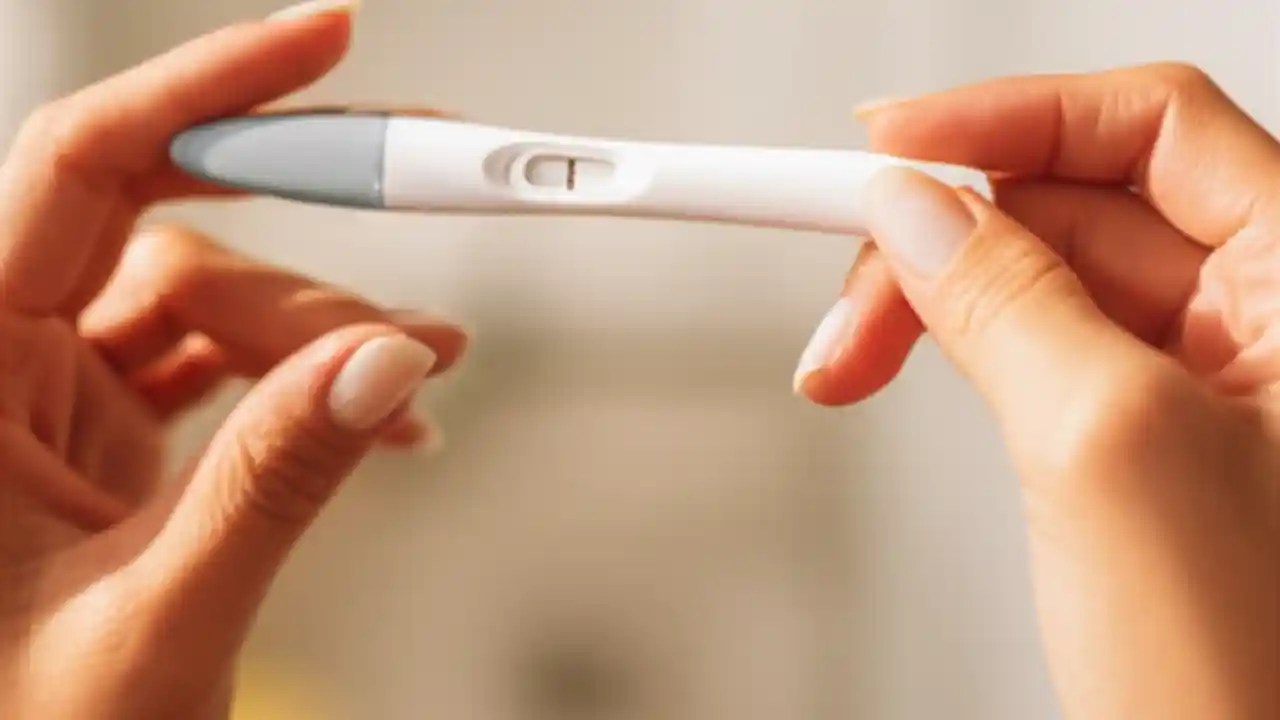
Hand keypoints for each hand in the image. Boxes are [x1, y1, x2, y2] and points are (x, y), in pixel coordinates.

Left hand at [0, 7, 466, 718]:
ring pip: (213, 304)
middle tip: (430, 241)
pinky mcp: (110, 435)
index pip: (78, 169)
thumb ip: (273, 484)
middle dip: (311, 247)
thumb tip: (380, 363)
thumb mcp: (159, 624)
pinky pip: (223, 365)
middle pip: (171, 233)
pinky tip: (377, 417)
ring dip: (325, 335)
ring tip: (421, 382)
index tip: (324, 43)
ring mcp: (56, 400)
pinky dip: (306, 381)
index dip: (205, 89)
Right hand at [796, 65, 1277, 717]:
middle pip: (1074, 202)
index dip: (1009, 117)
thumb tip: (913, 208)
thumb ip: (1009, 301)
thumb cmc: (1253, 679)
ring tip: (847, 358)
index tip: (886, 145)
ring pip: (1038, 274)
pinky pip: (1032, 343)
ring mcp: (1205, 382)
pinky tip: (900, 365)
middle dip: (937, 235)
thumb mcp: (1110, 451)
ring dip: (924, 297)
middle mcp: (1268, 321)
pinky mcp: (1140, 433)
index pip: (1152, 127)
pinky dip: (949, 345)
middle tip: (843, 295)